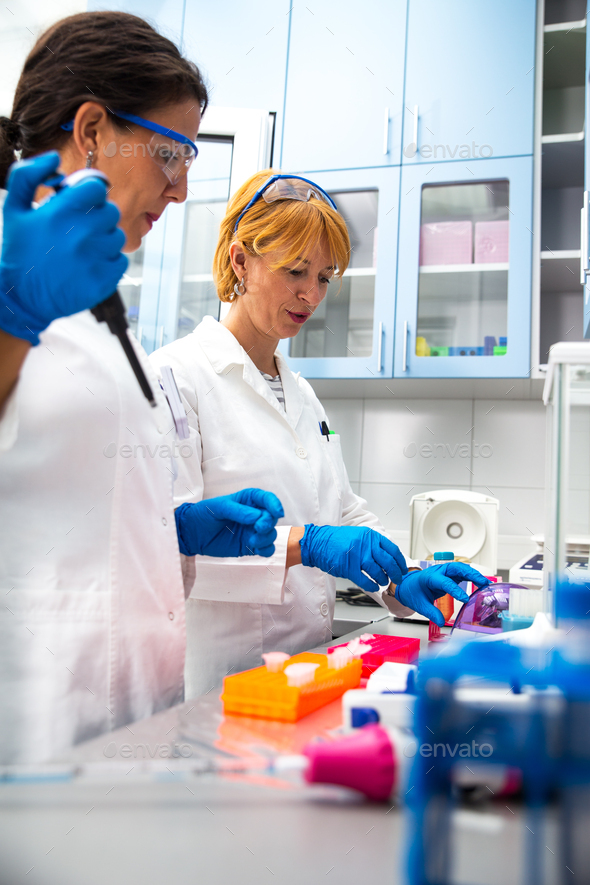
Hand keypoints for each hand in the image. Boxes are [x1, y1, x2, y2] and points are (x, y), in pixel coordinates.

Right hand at [0, 152, 126, 343]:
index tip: (81, 202)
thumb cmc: (19, 250)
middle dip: (97, 216)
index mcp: (62, 212)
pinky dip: (108, 261)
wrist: (22, 297)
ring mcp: (96, 258)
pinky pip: (120, 260)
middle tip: (79, 228)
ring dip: (104, 239)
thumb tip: (54, 158)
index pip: (97, 188)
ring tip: (82, 248)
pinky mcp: (105, 280)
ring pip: (117, 236)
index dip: (90, 193)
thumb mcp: (14, 208)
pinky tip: (88, 264)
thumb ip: (28, 174)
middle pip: (111, 211)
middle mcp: (83, 234)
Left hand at [175, 489, 283, 557]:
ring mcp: (252, 531)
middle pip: (271, 518)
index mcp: (248, 500)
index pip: (267, 499)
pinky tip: (256, 549)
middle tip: (258, 528)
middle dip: (268, 523)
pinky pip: (266, 549)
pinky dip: (266, 550)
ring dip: (266, 538)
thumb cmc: (204, 514)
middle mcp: (254, 515)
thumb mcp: (219, 507)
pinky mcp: (249, 546)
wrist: (192, 533)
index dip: (275, 504)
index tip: (277, 513)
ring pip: (271, 534)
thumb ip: (238, 511)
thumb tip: (256, 517)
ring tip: (252, 541)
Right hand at [299, 524, 407, 592]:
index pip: (392, 550)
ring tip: (383, 582)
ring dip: (383, 580)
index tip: (403, 569)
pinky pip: (365, 580)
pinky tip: (373, 587)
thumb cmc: (337, 539)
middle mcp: (365, 545)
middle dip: (396, 573)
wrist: (317, 542)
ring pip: (378, 572)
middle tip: (398, 579)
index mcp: (370, 536)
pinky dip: (371, 585)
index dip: (400, 562)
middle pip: (388, 562)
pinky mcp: (348, 568)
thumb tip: (388, 556)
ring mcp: (357, 557)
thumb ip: (373, 543)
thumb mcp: (359, 535)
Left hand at [394, 562, 488, 625]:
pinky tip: (480, 582)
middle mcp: (438, 571)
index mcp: (429, 578)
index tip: (465, 599)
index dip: (455, 590)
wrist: (408, 585)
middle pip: (456, 568)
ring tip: (485, 582)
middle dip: (470, 574)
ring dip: (474, 574)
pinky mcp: (449, 574)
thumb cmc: (412, 591)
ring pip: (461, 568)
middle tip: (483, 582)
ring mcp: (444, 571)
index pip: (444, 582)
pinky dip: (472, 576)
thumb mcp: (419, 604)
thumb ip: (431, 612)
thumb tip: (441, 621)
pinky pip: (462, 573)